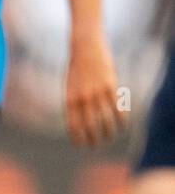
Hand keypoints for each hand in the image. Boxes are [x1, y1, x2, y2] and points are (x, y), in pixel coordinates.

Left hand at [64, 32, 125, 146]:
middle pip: (90, 126)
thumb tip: (82, 119)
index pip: (74, 126)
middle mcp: (83, 100)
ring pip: (105, 119)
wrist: (85, 48)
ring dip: (108, 131)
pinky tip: (122, 124)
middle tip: (97, 145)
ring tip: (109, 138)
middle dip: (93, 138)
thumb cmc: (76, 68)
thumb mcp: (70, 87)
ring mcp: (97, 93)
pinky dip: (120, 118)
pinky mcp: (110, 86)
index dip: (78, 138)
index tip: (82, 145)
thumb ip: (76, 103)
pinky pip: (117, 107)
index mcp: (70, 101)